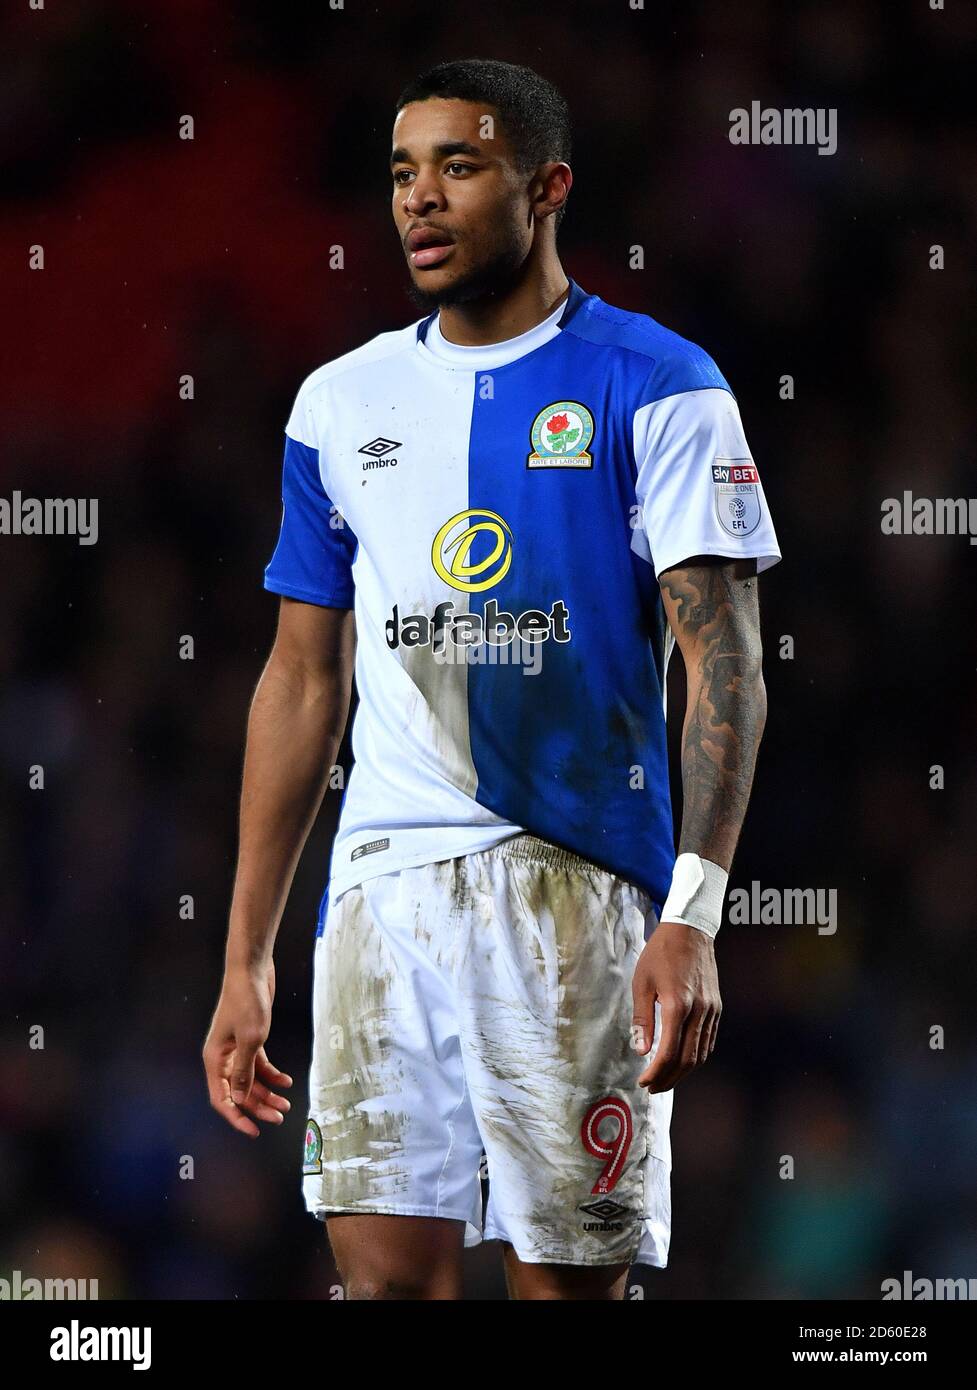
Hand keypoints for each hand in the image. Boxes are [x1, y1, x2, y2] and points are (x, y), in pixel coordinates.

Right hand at [202, 958, 292, 1136]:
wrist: (251, 971)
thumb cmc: (247, 1002)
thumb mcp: (250, 1040)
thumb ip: (245, 1072)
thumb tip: (239, 1100)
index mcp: (215, 1060)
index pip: (222, 1098)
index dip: (236, 1117)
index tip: (253, 1130)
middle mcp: (223, 1057)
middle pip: (239, 1092)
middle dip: (258, 1106)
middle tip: (279, 1116)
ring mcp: (236, 1049)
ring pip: (251, 1080)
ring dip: (267, 1092)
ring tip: (285, 1103)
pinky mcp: (249, 1039)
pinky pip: (259, 1065)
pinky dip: (271, 1074)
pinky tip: (285, 1081)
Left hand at [631, 921, 721, 1090]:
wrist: (690, 930)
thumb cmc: (660, 954)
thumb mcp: (642, 983)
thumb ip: (642, 1019)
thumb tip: (640, 1051)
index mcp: (678, 1005)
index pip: (669, 1053)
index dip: (656, 1073)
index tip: (643, 1082)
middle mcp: (699, 1011)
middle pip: (687, 1060)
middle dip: (669, 1079)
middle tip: (652, 1087)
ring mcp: (712, 1010)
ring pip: (701, 1053)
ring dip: (683, 1072)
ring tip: (665, 1079)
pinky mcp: (717, 1007)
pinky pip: (708, 1040)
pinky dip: (695, 1056)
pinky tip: (682, 1060)